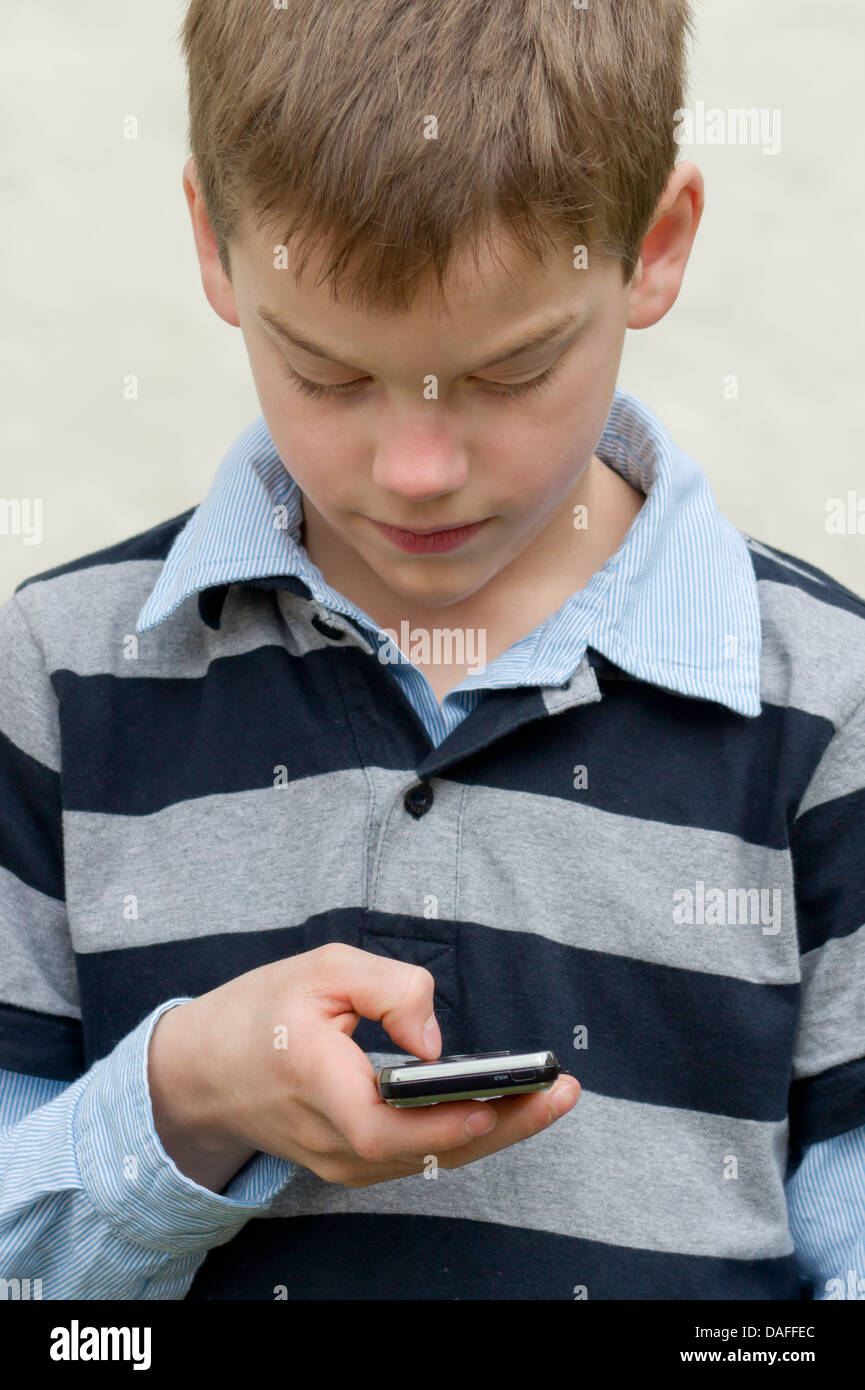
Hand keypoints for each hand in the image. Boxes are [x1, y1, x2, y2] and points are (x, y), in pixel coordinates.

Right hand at [147, 943, 579, 1189]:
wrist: (204, 1072)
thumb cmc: (262, 1013)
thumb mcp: (320, 969)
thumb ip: (387, 989)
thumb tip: (436, 1040)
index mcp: (316, 1085)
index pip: (384, 1127)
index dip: (443, 1121)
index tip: (496, 1099)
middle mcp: (331, 1141)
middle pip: (426, 1151)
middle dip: (504, 1124)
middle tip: (562, 1092)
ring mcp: (341, 1163)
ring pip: (430, 1158)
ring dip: (496, 1131)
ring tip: (551, 1096)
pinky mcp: (353, 1164)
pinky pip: (419, 1156)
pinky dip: (466, 1133)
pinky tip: (505, 1109)